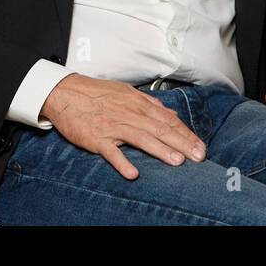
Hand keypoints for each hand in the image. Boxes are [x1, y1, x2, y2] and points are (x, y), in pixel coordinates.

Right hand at [40, 74, 206, 179]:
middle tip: (198, 156)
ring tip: (177, 161)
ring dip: (160, 150)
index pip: (168, 119)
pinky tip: (133, 173)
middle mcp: (129, 113)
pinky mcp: (97, 138)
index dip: (186, 133)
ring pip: (141, 138)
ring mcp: (113, 126)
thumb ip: (150, 104)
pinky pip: (111, 152)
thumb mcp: (126, 93)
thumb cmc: (96, 94)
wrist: (66, 93)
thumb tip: (171, 114)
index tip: (200, 146)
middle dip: (182, 143)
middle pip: (160, 128)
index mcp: (137, 103)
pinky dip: (122, 162)